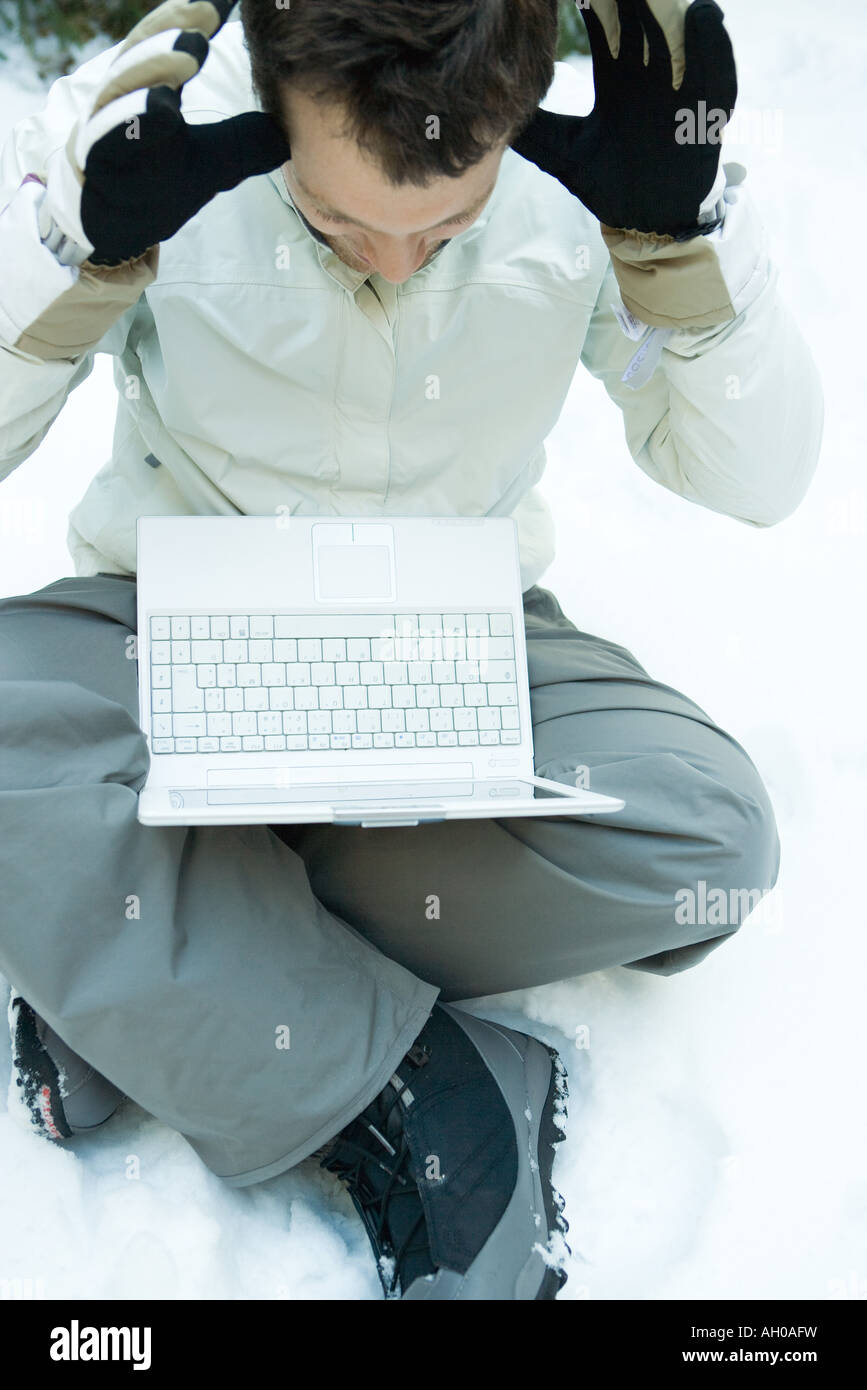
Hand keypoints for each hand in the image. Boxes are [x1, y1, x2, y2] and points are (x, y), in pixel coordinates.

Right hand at [40, 0, 290, 265]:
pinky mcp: (97, 157)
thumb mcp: (211, 164)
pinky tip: (161, 108)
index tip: (224, 0)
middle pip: (145, 51)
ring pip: (126, 85)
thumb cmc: (155, 182)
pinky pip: (110, 133)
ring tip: (190, 53)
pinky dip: (133, 117)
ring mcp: (106, 124)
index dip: (197, 16)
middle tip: (206, 12)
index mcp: (152, 86)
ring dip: (156, 65)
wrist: (115, 226)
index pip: (174, 42)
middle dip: (174, 27)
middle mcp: (124, 95)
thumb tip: (285, 135)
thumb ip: (243, 144)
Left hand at [510, 0, 736, 238]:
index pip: (601, 20)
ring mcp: (681, 81)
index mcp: (615, 74)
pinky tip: (701, 12)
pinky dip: (712, 37)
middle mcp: (648, 69)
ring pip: (678, 25)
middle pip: (639, 10)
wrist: (648, 219)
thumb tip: (490, 113)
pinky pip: (717, 62)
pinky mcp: (708, 102)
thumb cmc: (609, 185)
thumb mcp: (566, 154)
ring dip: (666, 2)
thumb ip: (536, 130)